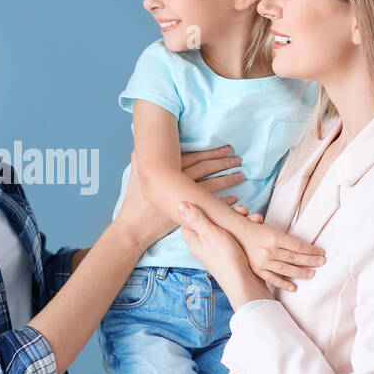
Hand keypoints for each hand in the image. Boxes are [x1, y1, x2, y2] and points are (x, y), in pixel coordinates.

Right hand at [115, 144, 244, 248]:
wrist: (134, 227)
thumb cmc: (133, 203)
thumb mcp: (133, 176)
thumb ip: (137, 159)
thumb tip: (139, 146)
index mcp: (168, 170)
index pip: (195, 156)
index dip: (212, 152)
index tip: (226, 149)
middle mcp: (178, 181)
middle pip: (206, 168)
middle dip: (223, 162)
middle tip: (237, 158)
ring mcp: (185, 197)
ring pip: (211, 185)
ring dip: (228, 179)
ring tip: (241, 175)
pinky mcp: (189, 212)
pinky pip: (211, 205)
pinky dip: (224, 200)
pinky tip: (235, 198)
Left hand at [175, 201, 275, 307]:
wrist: (244, 282)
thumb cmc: (225, 258)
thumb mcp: (209, 233)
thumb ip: (196, 218)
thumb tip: (179, 205)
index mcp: (195, 240)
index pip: (192, 218)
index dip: (203, 207)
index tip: (217, 201)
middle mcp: (205, 245)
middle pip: (213, 221)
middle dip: (229, 212)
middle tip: (241, 210)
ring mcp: (220, 249)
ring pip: (228, 227)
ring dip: (241, 220)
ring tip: (252, 217)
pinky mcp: (234, 253)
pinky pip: (238, 235)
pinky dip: (247, 229)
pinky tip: (256, 225)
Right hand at [231, 214, 324, 291]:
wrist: (234, 233)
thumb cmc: (256, 230)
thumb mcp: (272, 229)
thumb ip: (287, 238)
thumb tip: (305, 247)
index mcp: (274, 237)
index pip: (299, 246)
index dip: (312, 250)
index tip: (321, 252)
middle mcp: (269, 250)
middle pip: (295, 258)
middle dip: (311, 261)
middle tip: (323, 263)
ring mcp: (263, 261)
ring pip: (287, 270)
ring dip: (301, 273)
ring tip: (312, 274)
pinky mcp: (257, 270)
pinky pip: (273, 279)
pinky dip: (284, 284)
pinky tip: (294, 287)